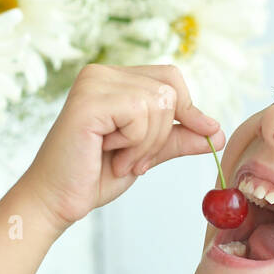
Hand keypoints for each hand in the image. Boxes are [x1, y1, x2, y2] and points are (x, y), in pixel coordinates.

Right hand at [24, 62, 224, 233]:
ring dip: (146, 143)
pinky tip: (107, 154)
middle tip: (135, 159)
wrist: (57, 200)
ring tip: (118, 158)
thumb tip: (217, 132)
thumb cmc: (93, 176)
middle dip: (162, 134)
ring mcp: (93, 83)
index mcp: (114, 79)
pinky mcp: (89, 101)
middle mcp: (101, 73)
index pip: (171, 78)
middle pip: (170, 89)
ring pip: (158, 103)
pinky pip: (139, 113)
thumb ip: (177, 138)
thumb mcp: (146, 153)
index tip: (198, 136)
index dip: (188, 109)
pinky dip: (133, 143)